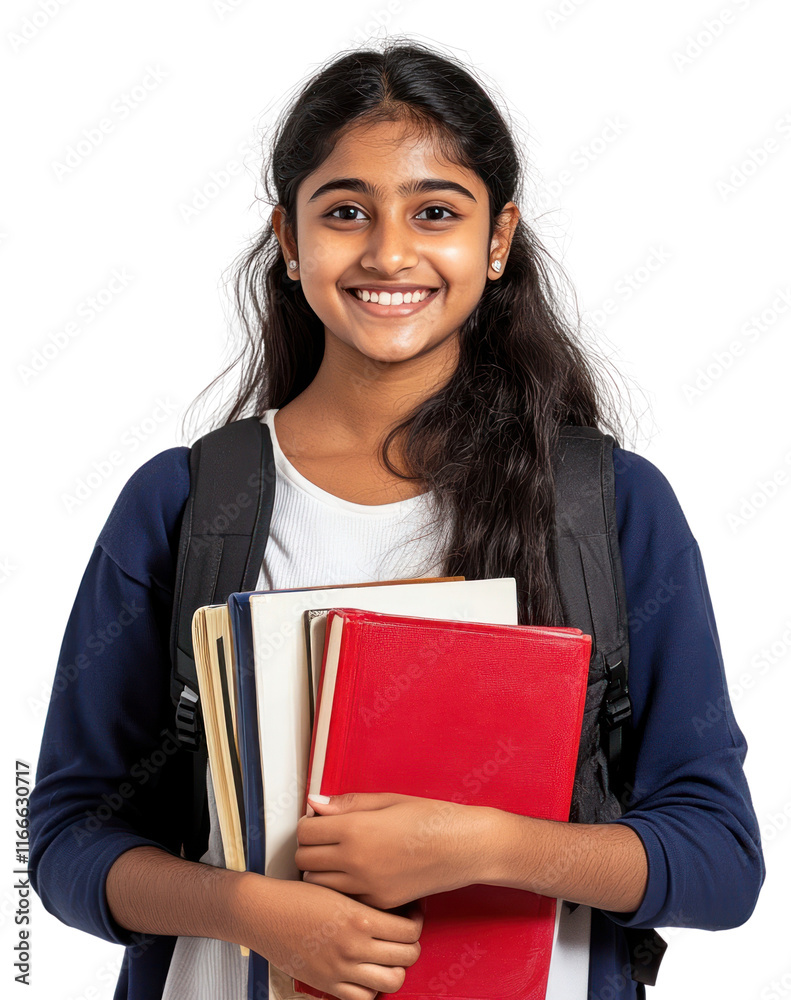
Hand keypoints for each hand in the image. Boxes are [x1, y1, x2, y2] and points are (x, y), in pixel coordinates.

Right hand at [241, 875, 422, 999]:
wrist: (263, 913)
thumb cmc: (296, 896)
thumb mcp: (337, 889)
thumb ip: (364, 901)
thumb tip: (391, 905)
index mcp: (358, 918)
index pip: (409, 930)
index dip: (417, 922)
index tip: (412, 915)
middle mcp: (353, 946)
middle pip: (407, 956)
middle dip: (412, 945)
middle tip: (406, 935)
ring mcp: (341, 969)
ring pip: (392, 981)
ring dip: (396, 968)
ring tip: (390, 955)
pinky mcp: (327, 984)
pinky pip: (364, 998)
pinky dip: (372, 988)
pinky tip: (368, 972)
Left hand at [295, 791, 481, 909]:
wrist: (463, 847)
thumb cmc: (430, 818)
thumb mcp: (387, 800)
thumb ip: (346, 804)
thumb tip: (315, 804)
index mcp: (356, 829)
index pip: (305, 831)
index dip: (309, 823)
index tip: (319, 820)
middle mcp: (356, 861)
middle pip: (305, 860)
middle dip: (310, 847)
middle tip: (326, 838)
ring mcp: (366, 886)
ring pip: (318, 884)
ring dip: (321, 870)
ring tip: (339, 856)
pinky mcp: (379, 903)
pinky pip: (343, 898)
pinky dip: (341, 888)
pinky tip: (356, 874)